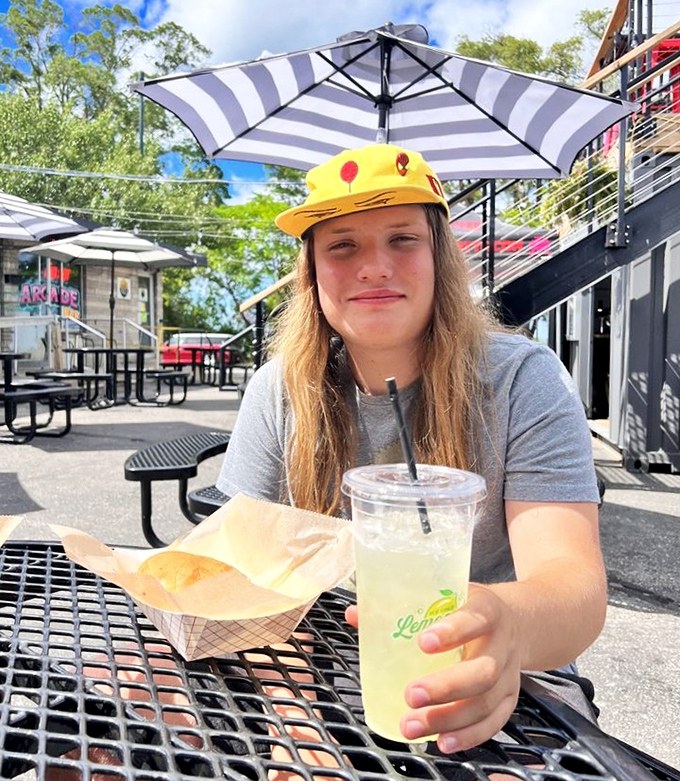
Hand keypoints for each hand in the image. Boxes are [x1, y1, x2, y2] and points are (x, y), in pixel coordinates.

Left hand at [399, 583, 521, 753]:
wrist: (519, 621)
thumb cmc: (469, 607)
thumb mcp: (447, 593)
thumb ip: (403, 604)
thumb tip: (355, 615)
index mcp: (486, 610)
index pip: (473, 619)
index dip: (451, 631)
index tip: (423, 642)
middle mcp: (501, 644)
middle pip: (482, 671)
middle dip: (446, 687)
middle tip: (411, 694)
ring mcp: (509, 674)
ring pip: (485, 702)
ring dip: (449, 719)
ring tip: (412, 726)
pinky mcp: (510, 698)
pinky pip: (493, 722)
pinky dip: (469, 736)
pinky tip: (442, 742)